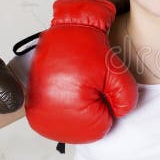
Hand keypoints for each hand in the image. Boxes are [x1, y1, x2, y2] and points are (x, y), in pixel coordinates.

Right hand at [25, 0, 137, 143]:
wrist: (66, 30)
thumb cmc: (88, 49)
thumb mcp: (118, 74)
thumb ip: (127, 100)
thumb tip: (119, 115)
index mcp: (68, 114)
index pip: (101, 128)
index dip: (107, 106)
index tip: (100, 87)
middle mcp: (47, 119)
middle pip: (84, 129)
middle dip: (92, 109)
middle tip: (87, 83)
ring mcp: (37, 116)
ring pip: (72, 124)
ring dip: (78, 109)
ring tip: (76, 84)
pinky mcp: (33, 110)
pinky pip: (58, 119)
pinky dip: (66, 108)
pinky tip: (68, 89)